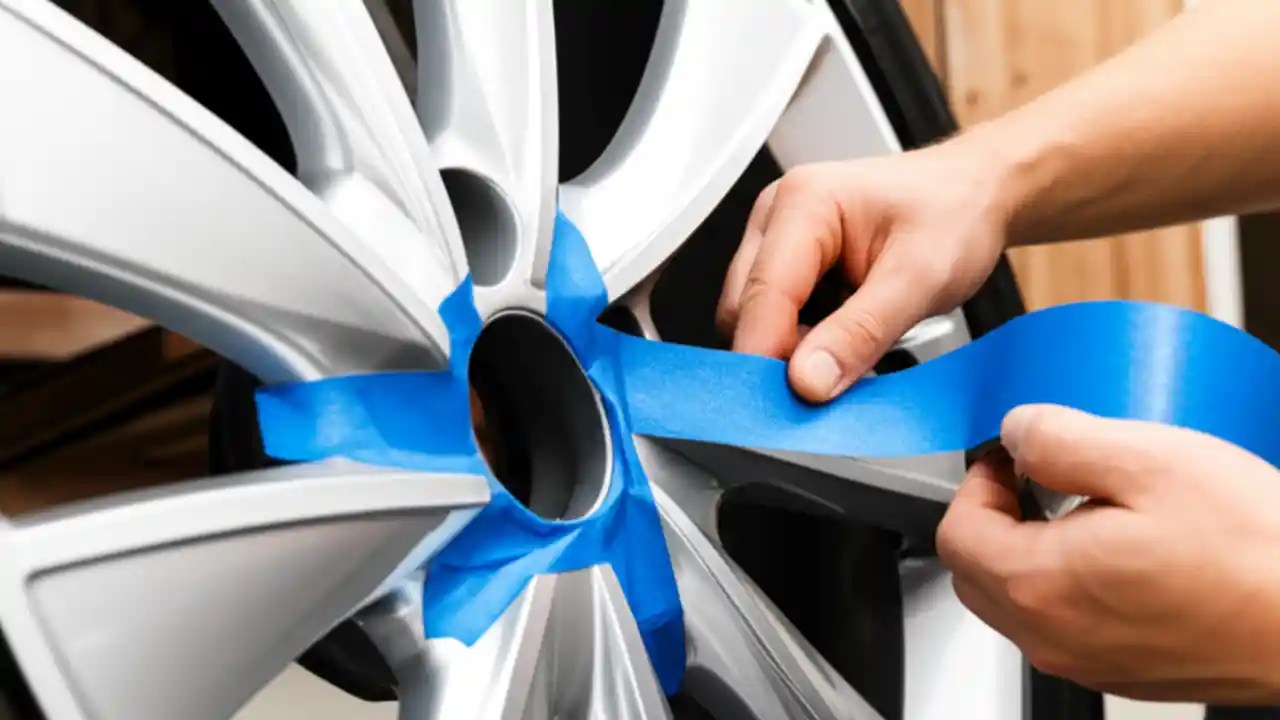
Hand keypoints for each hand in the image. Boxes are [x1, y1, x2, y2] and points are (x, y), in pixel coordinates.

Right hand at [716, 137, 1011, 400]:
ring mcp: (778, 240)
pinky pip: (776, 320)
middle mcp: (778, 216)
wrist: (976, 195)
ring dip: (793, 350)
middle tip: (830, 385)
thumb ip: (861, 332)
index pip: (762, 294)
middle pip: (746, 309)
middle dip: (780, 355)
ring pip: (755, 319)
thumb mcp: (920, 278)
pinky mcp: (789, 266)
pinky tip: (844, 341)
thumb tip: (807, 380)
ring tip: (852, 352)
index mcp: (804, 202)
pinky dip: (804, 344)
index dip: (768, 356)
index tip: (788, 404)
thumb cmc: (955, 214)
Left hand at [937, 404, 1279, 703]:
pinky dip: (1065, 583)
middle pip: (975, 573)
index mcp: (1041, 585)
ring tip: (1082, 507)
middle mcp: (1052, 636)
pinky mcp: (1123, 670)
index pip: (956, 532)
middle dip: (992, 517)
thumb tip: (1015, 430)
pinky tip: (1117, 549)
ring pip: (1015, 602)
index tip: (1010, 457)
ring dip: (1026, 550)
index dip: (976, 482)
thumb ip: (1057, 438)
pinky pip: (1062, 624)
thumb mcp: (1146, 460)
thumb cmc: (1253, 551)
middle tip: (1037, 477)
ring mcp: (1087, 661)